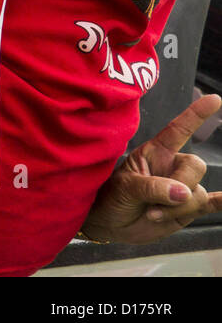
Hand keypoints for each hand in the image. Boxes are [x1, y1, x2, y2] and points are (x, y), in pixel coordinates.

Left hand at [81, 93, 221, 244]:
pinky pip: (211, 203)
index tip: (215, 99)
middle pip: (196, 166)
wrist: (111, 223)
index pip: (179, 129)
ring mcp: (182, 187)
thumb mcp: (125, 188)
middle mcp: (172, 166)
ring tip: (153, 214)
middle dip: (180, 185)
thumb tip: (183, 192)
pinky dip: (221, 202)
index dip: (196, 114)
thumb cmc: (113, 197)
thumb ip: (152, 188)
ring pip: (198, 193)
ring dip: (177, 209)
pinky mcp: (188, 208)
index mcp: (155, 152)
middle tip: (153, 203)